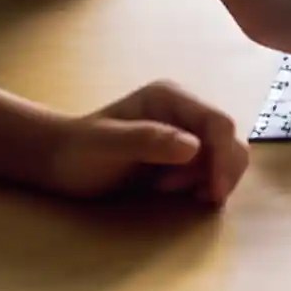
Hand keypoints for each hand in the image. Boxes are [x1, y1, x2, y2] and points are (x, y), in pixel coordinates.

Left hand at [45, 81, 248, 204]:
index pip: (219, 123)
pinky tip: (177, 191)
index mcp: (172, 97)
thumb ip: (147, 141)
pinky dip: (206, 183)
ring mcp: (188, 130)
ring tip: (168, 188)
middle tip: (186, 193)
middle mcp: (187, 110)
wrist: (59, 161)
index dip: (224, 157)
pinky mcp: (187, 151)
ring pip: (227, 155)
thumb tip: (193, 147)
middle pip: (230, 139)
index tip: (213, 191)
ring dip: (210, 178)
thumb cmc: (78, 151)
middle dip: (219, 170)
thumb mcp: (107, 145)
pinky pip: (215, 167)